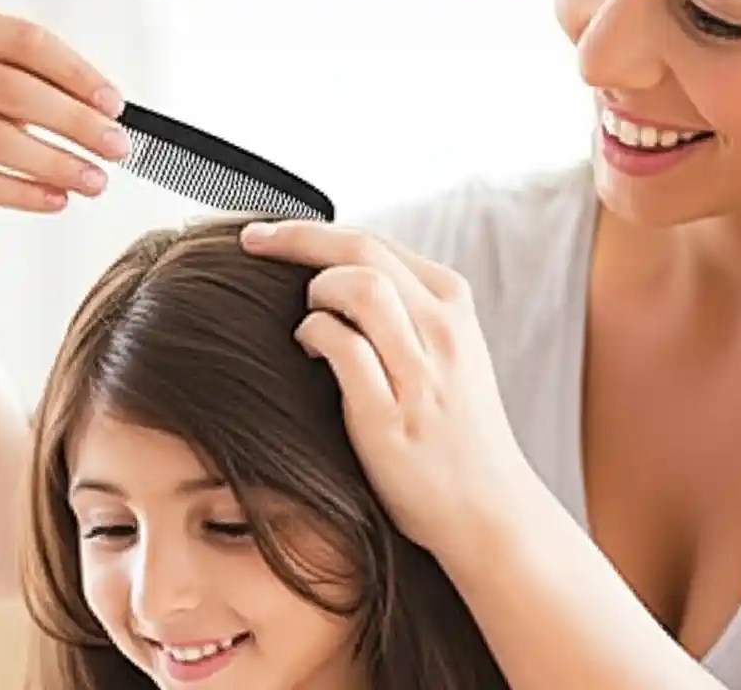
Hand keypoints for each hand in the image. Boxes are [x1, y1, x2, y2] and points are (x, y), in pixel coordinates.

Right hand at [0, 5, 130, 241]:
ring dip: (56, 162)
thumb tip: (109, 113)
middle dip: (75, 121)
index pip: (21, 40)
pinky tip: (57, 199)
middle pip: (9, 88)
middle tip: (116, 146)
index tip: (115, 105)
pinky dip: (23, 193)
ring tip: (96, 181)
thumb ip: (44, 85)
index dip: (75, 72)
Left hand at [239, 220, 538, 557]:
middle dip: (297, 237)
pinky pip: (341, 346)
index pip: (375, 241)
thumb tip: (335, 272)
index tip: (269, 232)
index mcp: (452, 304)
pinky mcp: (391, 414)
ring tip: (305, 321)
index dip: (314, 230)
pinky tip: (309, 352)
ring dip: (314, 294)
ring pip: (356, 287)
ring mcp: (420, 370)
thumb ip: (405, 312)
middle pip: (361, 251)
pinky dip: (313, 336)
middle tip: (252, 242)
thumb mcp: (446, 353)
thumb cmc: (455, 432)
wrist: (488, 510)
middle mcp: (442, 328)